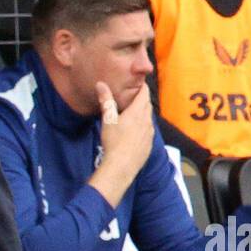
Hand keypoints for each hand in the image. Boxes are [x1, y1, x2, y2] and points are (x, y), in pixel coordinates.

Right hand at [89, 81, 153, 204]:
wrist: (121, 166)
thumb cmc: (114, 141)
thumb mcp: (108, 119)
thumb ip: (106, 101)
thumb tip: (101, 84)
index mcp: (138, 111)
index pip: (144, 93)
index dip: (141, 86)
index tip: (137, 83)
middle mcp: (147, 120)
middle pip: (147, 105)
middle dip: (142, 99)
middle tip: (133, 97)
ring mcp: (150, 133)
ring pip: (148, 118)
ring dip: (143, 114)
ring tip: (133, 114)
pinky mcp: (149, 144)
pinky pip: (148, 131)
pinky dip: (143, 127)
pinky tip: (135, 132)